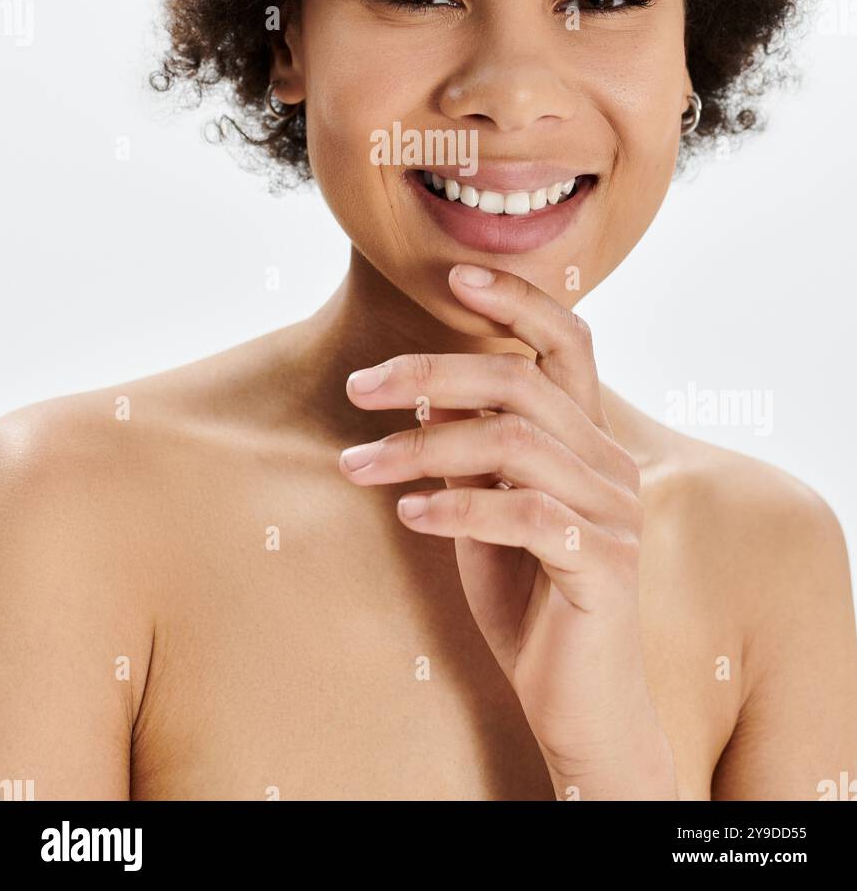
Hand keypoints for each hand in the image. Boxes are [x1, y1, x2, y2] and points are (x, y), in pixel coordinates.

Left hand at [340, 264, 677, 799]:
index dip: (517, 301)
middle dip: (430, 374)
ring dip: (421, 448)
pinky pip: (527, 513)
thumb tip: (423, 392)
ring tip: (357, 466)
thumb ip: (471, 450)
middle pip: (521, 383)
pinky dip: (458, 507)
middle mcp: (612, 463)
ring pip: (513, 443)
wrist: (576, 697)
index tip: (453, 276)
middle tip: (358, 387)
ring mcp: (615, 512)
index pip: (569, 342)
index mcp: (589, 438)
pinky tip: (408, 515)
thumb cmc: (527, 595)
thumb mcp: (487, 508)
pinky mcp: (604, 564)